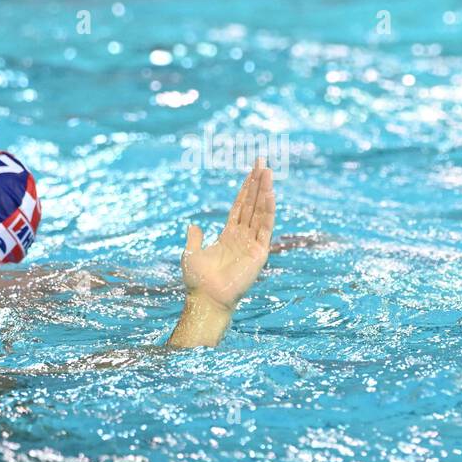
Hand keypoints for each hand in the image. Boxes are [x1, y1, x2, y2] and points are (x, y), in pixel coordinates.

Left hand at [180, 158, 274, 312]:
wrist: (206, 299)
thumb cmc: (198, 282)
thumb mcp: (191, 254)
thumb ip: (195, 238)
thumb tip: (193, 225)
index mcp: (229, 235)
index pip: (241, 206)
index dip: (246, 188)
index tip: (252, 170)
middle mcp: (243, 237)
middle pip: (252, 204)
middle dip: (257, 183)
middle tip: (262, 161)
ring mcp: (252, 244)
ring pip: (260, 212)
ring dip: (264, 192)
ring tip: (267, 172)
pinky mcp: (259, 253)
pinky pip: (265, 228)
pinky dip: (268, 211)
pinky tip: (270, 195)